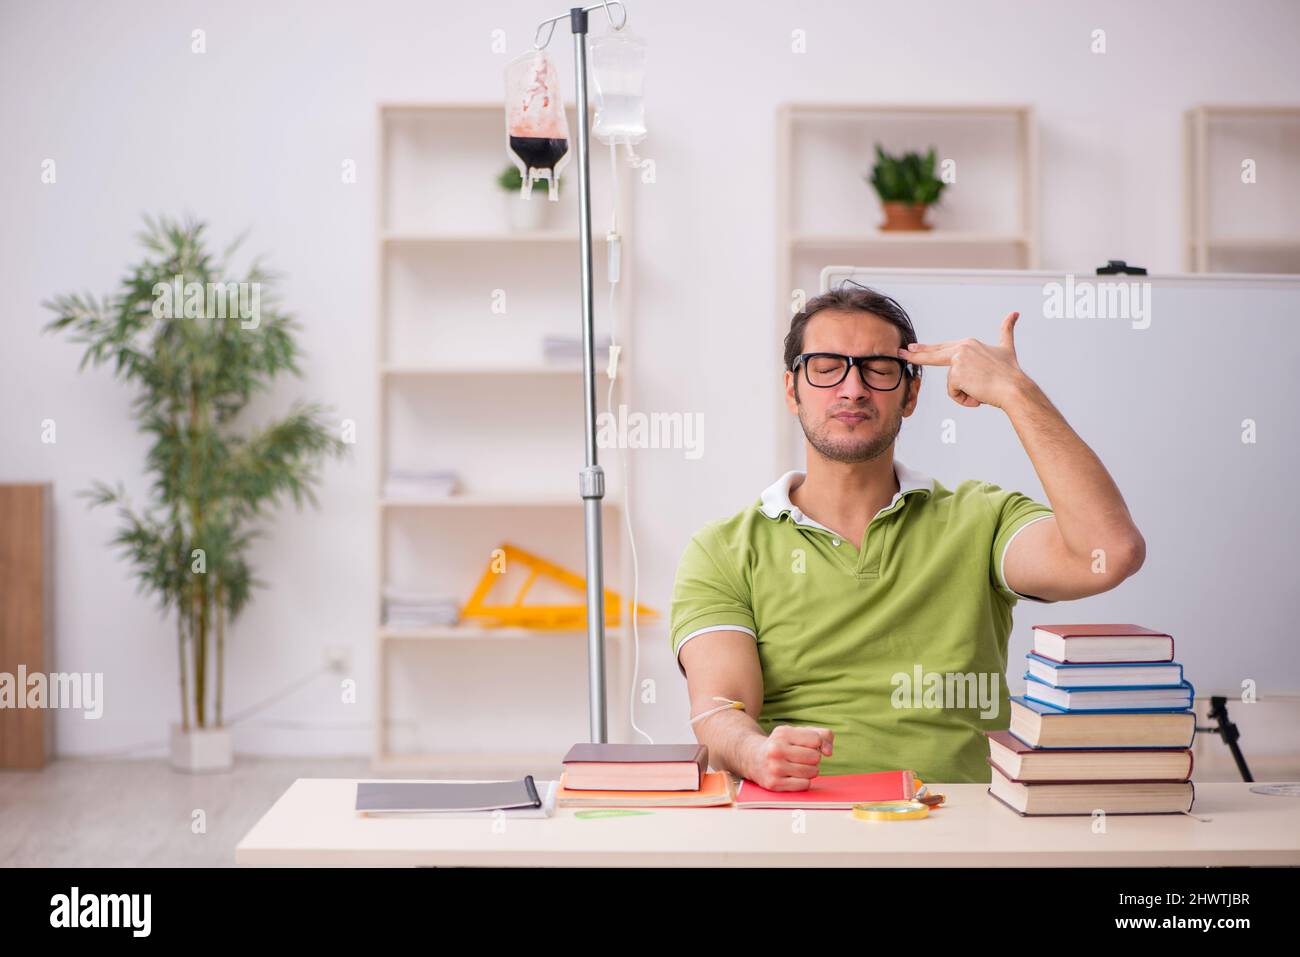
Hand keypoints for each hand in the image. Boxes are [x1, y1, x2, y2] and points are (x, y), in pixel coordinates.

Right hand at [744, 725, 833, 790]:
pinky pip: (804, 785)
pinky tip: (793, 776)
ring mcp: (774, 768)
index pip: (816, 739)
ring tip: (798, 767)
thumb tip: (828, 752)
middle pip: (815, 757)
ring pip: (811, 772)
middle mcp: (776, 749)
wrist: (753, 758)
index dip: (817, 744)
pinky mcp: (774, 784)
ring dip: (810, 771)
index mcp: (783, 733)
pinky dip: (804, 781)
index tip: (809, 745)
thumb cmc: (782, 744)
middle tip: (802, 758)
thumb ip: (822, 736)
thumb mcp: (798, 733)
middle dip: (813, 758)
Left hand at [899, 311, 1029, 408]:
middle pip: (932, 355)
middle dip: (914, 355)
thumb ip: (1007, 330)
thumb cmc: (1011, 372)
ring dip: (964, 393)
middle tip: (900, 353)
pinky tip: (978, 396)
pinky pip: (953, 393)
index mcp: (968, 343)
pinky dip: (965, 399)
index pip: (941, 347)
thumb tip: (1015, 313)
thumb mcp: (1006, 347)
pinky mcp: (956, 374)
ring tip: (982, 390)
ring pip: (950, 384)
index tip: (911, 347)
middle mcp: (961, 349)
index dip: (926, 349)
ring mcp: (957, 361)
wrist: (1015, 388)